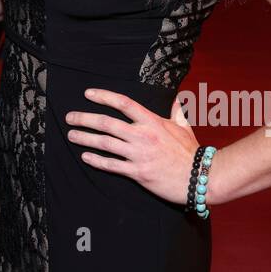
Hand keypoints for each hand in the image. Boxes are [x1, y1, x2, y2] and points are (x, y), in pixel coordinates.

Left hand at [65, 88, 199, 205]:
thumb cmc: (191, 152)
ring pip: (105, 143)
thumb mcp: (183, 127)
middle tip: (70, 117)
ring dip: (85, 138)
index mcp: (152, 122)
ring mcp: (139, 154)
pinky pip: (112, 165)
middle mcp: (142, 136)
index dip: (104, 96)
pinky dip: (96, 160)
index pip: (123, 103)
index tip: (88, 93)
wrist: (200, 177)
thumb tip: (176, 99)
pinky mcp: (138, 172)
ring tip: (71, 135)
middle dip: (85, 118)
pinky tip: (85, 156)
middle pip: (107, 123)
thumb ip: (176, 112)